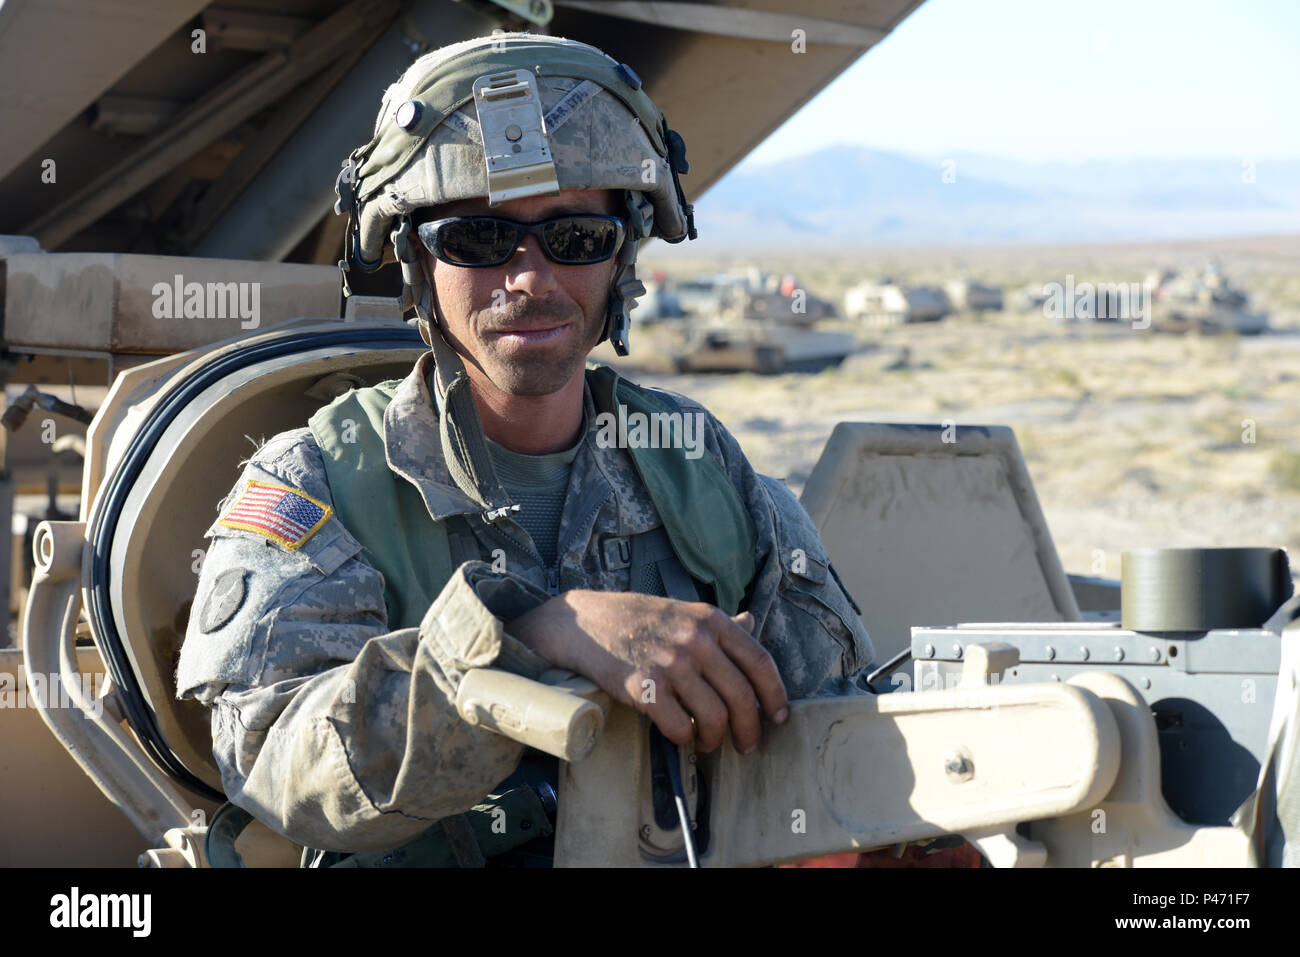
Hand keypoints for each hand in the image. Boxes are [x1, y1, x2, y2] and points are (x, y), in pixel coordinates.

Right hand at [506, 590, 788, 753]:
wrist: (581, 622)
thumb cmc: (634, 618)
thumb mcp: (682, 611)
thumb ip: (717, 624)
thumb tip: (751, 624)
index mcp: (711, 620)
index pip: (760, 662)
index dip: (775, 695)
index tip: (778, 716)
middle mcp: (696, 640)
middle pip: (741, 696)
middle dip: (749, 729)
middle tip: (747, 745)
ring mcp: (671, 663)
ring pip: (714, 717)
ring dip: (714, 739)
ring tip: (708, 743)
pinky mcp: (644, 688)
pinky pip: (678, 727)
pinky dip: (683, 738)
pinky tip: (679, 735)